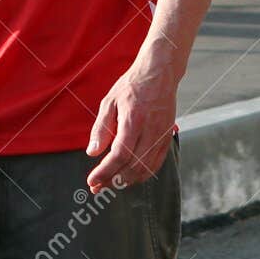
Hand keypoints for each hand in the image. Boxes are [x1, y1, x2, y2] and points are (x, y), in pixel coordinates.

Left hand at [85, 58, 179, 193]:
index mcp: (134, 119)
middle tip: (97, 186)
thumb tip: (92, 153)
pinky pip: (156, 163)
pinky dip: (142, 175)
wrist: (159, 73)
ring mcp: (162, 135)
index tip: (92, 181)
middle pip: (133, 166)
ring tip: (110, 182)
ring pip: (145, 169)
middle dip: (113, 180)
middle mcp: (150, 130)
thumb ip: (100, 128)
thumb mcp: (109, 101)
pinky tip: (129, 176)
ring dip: (127, 181)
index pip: (119, 155)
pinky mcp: (167, 137)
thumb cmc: (132, 86)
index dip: (105, 172)